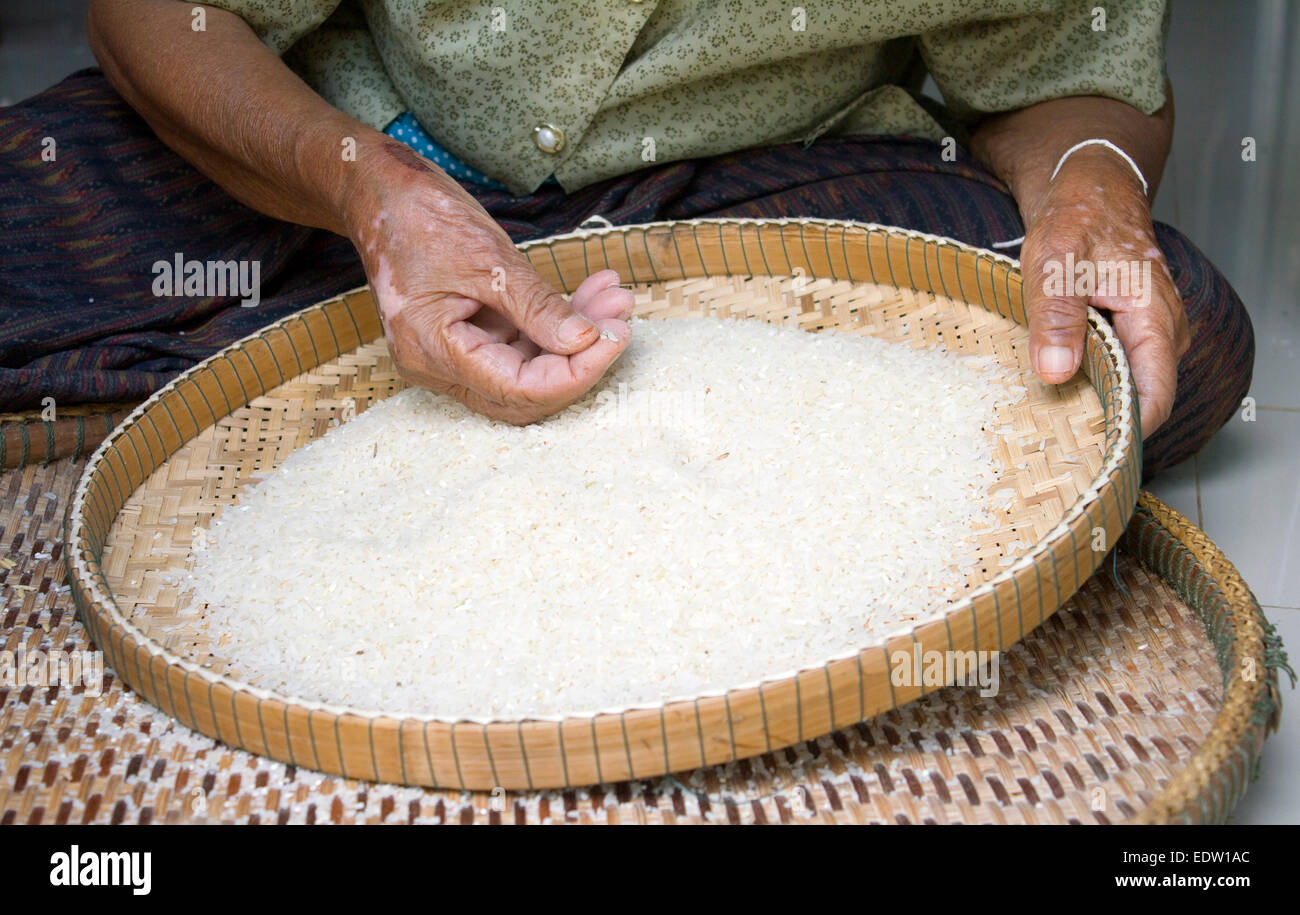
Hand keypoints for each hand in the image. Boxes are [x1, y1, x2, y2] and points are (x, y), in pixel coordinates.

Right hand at [343, 140, 632, 423]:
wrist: (377, 189)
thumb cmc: (418, 215)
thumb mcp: (488, 257)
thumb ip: (537, 306)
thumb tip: (585, 341)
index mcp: (433, 351)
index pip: (519, 390)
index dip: (575, 372)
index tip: (615, 336)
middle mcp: (438, 366)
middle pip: (526, 394)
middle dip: (580, 360)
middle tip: (620, 320)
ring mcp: (452, 355)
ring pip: (529, 370)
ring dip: (575, 339)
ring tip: (612, 297)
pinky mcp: (467, 337)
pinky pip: (521, 346)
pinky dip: (556, 324)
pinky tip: (591, 294)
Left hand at [1019, 147, 1189, 435]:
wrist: (1091, 190)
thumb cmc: (1076, 220)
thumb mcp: (1054, 265)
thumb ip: (1057, 318)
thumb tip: (1057, 371)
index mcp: (1154, 319)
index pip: (1155, 397)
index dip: (1125, 428)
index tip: (1086, 446)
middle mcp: (1165, 331)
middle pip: (1143, 398)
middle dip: (1103, 419)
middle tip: (1054, 433)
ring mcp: (1154, 333)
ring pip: (1130, 385)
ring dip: (1095, 399)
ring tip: (1051, 409)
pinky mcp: (1137, 333)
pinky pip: (1122, 370)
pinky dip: (1093, 379)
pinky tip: (1061, 382)